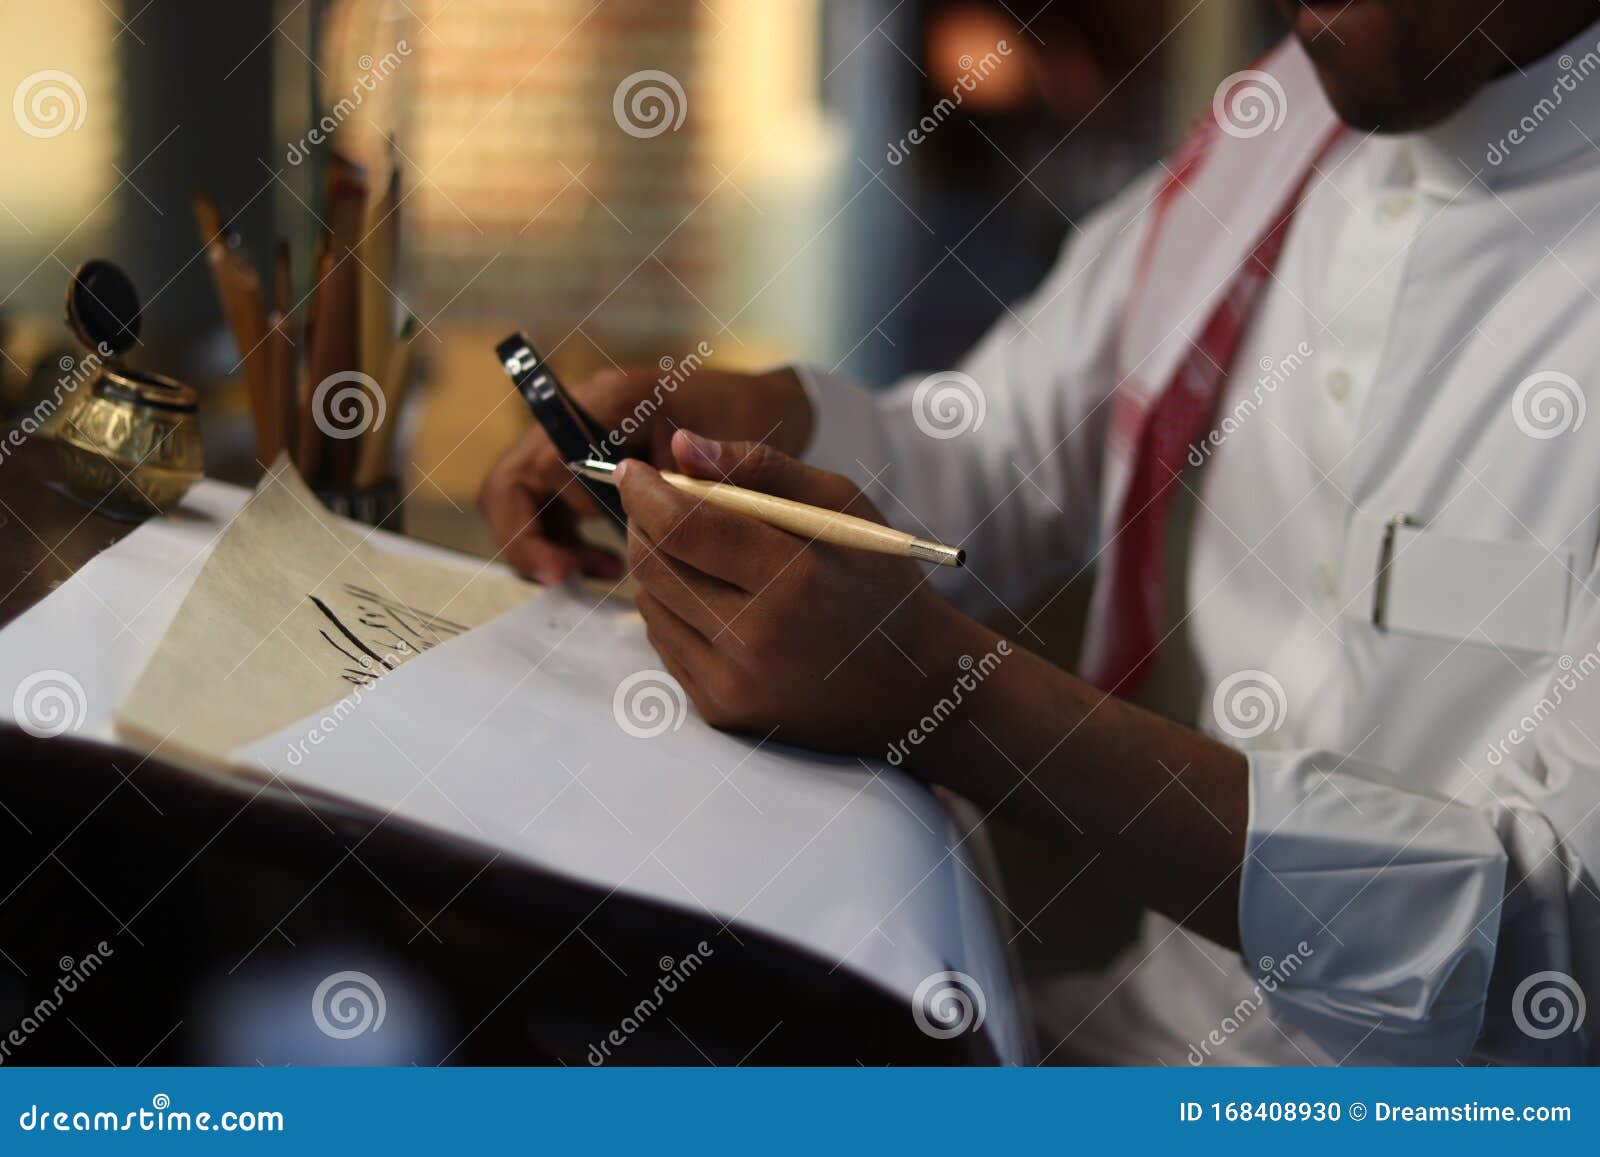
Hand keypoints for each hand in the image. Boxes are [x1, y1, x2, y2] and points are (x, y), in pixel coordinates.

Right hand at [479, 364, 812, 582]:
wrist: (770, 404)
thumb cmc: (752, 416)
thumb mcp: (729, 444)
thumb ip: (690, 470)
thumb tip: (631, 481)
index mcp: (605, 401)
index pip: (535, 468)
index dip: (546, 521)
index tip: (583, 556)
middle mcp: (579, 416)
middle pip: (511, 486)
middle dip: (531, 540)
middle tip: (566, 577)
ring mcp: (580, 441)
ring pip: (525, 503)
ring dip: (549, 545)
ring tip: (603, 573)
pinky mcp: (590, 466)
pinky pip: (552, 511)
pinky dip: (569, 543)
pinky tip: (613, 566)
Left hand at [617, 429, 986, 756]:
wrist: (912, 687)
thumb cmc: (878, 581)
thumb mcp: (841, 506)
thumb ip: (760, 467)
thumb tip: (679, 444)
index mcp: (795, 579)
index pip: (685, 526)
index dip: (646, 492)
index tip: (630, 468)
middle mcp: (757, 640)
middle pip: (654, 567)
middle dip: (642, 523)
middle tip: (653, 500)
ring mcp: (735, 684)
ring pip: (650, 605)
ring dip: (656, 566)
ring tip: (694, 549)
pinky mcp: (721, 711)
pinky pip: (665, 644)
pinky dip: (672, 611)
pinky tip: (711, 596)